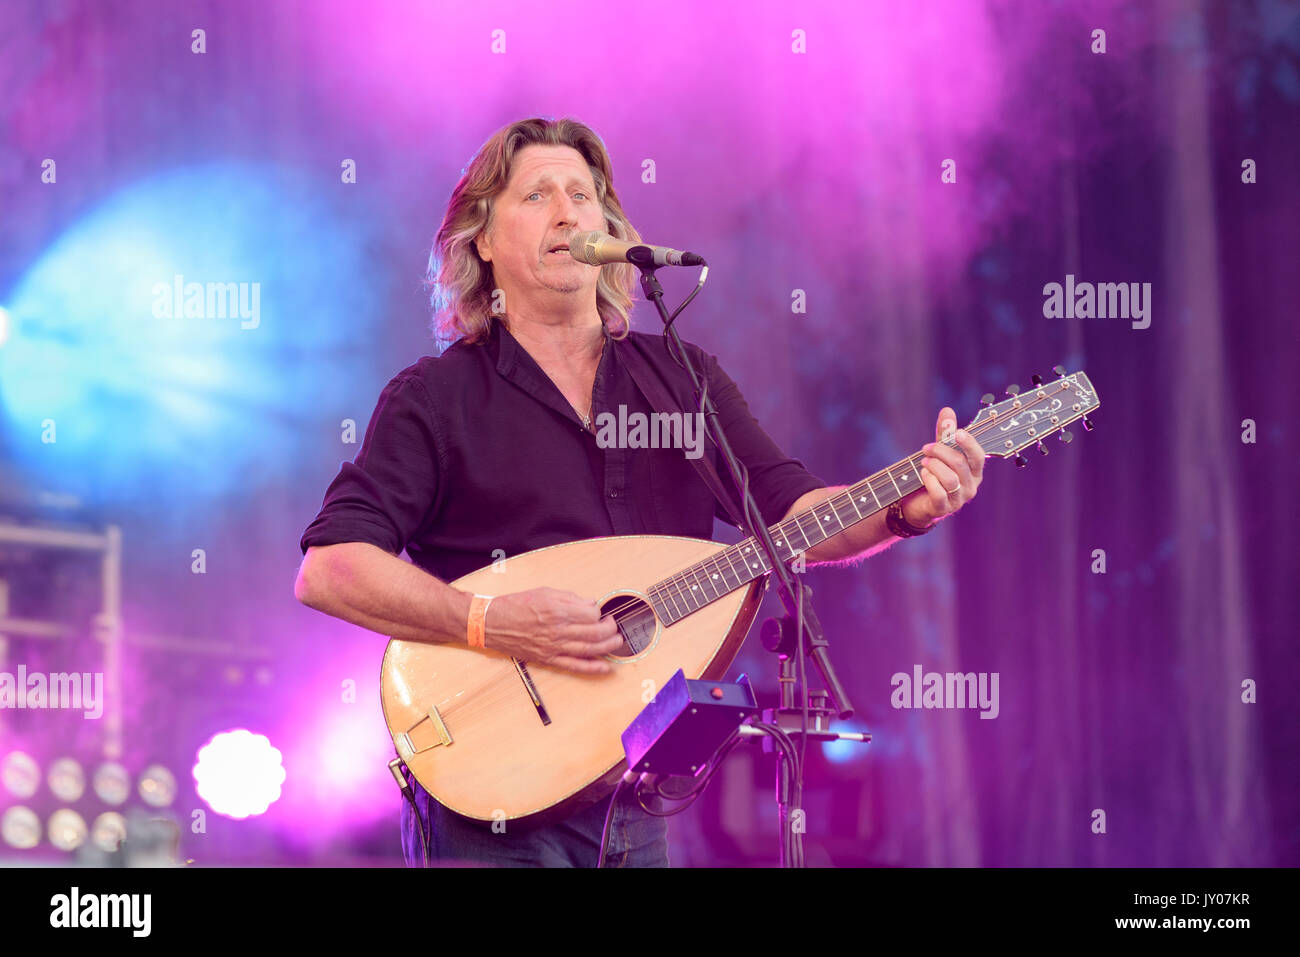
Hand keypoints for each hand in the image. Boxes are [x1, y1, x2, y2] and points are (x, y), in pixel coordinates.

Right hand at [482, 587, 622, 674]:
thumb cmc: (516, 605)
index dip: (599, 612)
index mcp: (557, 610)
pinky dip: (593, 668)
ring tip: (616, 641)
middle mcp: (558, 630)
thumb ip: (570, 598)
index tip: (599, 611)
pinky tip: (606, 667)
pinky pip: (575, 666)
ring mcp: (554, 647)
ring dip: (608, 646)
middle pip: (595, 632)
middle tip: (613, 625)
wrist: (491, 623)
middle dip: (610, 629)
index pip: (591, 614)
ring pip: (589, 649)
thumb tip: (590, 604)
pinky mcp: (549, 659)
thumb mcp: (544, 592)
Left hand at [903, 407, 985, 527]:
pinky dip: (929, 481)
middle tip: (926, 448)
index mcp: (974, 471)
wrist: (918, 502)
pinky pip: (939, 493)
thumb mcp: (939, 453)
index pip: (978, 456)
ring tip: (923, 462)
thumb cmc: (934, 475)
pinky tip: (924, 475)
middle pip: (960, 464)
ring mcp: (958, 499)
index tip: (956, 433)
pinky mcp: (944, 508)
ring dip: (934, 466)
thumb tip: (947, 410)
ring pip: (950, 479)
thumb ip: (944, 433)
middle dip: (941, 451)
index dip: (968, 443)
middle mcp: (970, 486)